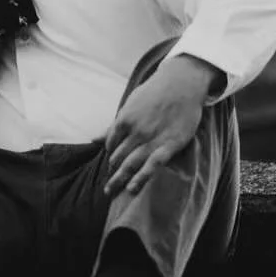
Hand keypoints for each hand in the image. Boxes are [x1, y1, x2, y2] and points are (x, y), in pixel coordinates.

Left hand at [103, 57, 219, 198]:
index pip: (111, 144)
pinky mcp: (169, 145)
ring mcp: (152, 138)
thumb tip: (93, 139)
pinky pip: (153, 165)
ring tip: (112, 192)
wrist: (181, 84)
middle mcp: (135, 131)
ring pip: (131, 163)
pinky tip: (132, 189)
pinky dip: (141, 178)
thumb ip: (114, 126)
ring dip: (120, 179)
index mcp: (124, 119)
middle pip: (118, 157)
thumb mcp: (130, 104)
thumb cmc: (154, 92)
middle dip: (111, 172)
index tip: (111, 166)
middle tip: (107, 188)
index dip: (109, 156)